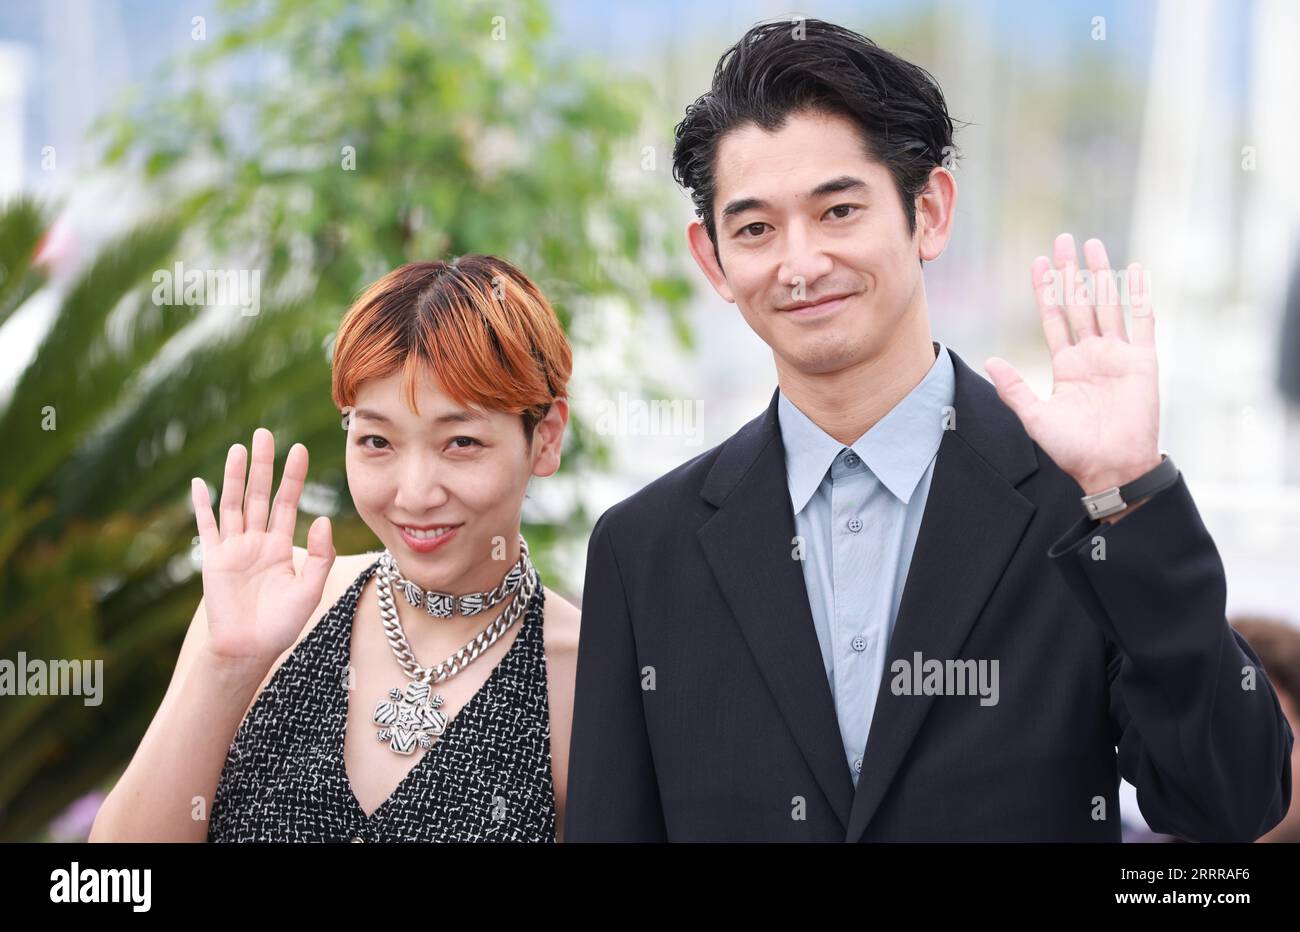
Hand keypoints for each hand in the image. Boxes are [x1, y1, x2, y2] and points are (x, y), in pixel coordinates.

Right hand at [190, 428, 334, 667]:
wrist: (250, 649)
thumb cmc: (282, 624)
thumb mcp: (310, 589)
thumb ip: (319, 555)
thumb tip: (321, 519)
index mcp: (280, 546)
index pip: (288, 502)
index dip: (294, 477)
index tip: (300, 449)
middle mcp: (256, 541)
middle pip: (259, 494)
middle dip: (263, 465)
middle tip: (265, 433)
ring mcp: (233, 548)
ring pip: (233, 504)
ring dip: (235, 476)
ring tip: (240, 448)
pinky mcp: (213, 560)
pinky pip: (206, 528)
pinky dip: (201, 506)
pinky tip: (198, 483)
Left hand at [984, 233, 1162, 496]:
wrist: (1110, 467)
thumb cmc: (1073, 449)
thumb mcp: (1034, 417)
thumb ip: (1014, 388)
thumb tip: (990, 360)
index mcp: (1066, 365)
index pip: (1054, 317)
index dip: (1046, 290)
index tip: (1038, 262)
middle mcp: (1092, 354)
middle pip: (1079, 302)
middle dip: (1070, 272)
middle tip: (1063, 240)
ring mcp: (1118, 354)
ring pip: (1108, 304)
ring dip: (1100, 275)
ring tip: (1092, 245)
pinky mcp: (1143, 361)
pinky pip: (1142, 321)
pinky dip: (1139, 295)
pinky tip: (1134, 270)